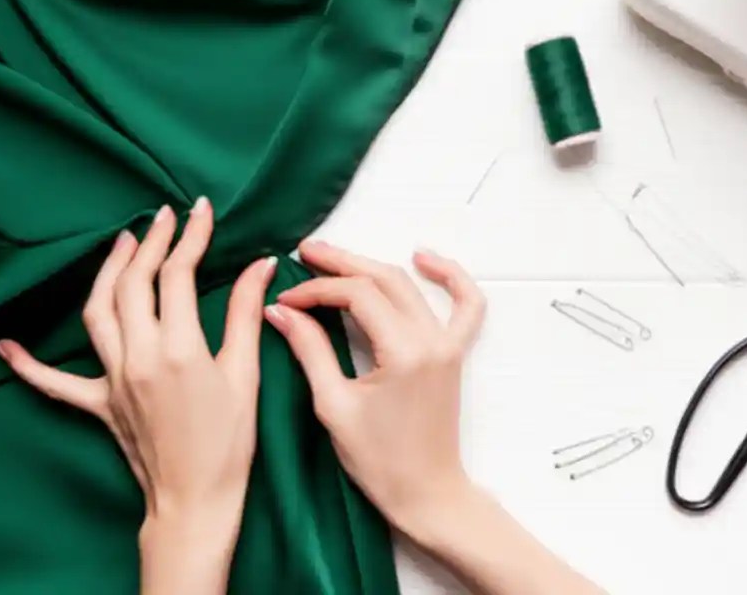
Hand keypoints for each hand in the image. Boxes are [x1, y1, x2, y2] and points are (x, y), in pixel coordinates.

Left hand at [0, 198, 275, 593]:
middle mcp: (137, 357)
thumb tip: (260, 266)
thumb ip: (245, 314)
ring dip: (106, 273)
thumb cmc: (229, 444)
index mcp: (178, 349)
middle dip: (149, 243)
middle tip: (164, 217)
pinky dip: (26, 362)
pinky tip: (3, 344)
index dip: (190, 236)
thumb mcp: (246, 374)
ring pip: (96, 312)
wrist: (195, 500)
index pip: (177, 275)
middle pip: (132, 284)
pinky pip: (52, 382)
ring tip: (122, 244)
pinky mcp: (97, 403)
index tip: (201, 210)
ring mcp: (112, 380)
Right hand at [263, 241, 484, 537]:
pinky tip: (425, 259)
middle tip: (305, 253)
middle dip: (341, 264)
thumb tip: (280, 312)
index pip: (357, 296)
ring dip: (374, 266)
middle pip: (384, 280)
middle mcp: (432, 340)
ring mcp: (448, 345)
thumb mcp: (334, 405)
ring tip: (338, 255)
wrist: (426, 493)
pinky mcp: (454, 354)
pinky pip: (465, 306)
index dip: (317, 291)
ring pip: (410, 287)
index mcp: (404, 353)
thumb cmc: (380, 462)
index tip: (286, 301)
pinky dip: (450, 278)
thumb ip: (310, 351)